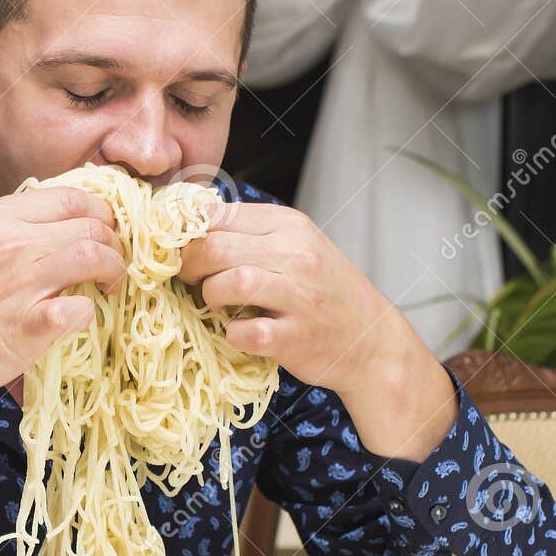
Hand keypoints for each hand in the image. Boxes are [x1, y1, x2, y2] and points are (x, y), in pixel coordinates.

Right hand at [0, 185, 123, 488]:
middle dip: (115, 242)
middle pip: (92, 224)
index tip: (105, 230)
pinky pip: (81, 309)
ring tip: (108, 285)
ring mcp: (21, 285)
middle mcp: (11, 243)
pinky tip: (76, 318)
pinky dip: (88, 312)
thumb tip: (59, 228)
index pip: (72, 197)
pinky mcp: (30, 328)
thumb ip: (10, 232)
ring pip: (96, 256)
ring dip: (114, 270)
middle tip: (113, 263)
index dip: (101, 212)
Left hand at [178, 202, 454, 460]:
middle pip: (215, 247)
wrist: (373, 341)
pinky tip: (239, 332)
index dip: (187, 235)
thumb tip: (188, 227)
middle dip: (189, 266)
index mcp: (288, 224)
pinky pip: (246, 332)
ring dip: (210, 296)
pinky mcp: (296, 337)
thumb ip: (249, 234)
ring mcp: (299, 297)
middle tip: (190, 281)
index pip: (217, 215)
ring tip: (215, 305)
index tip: (182, 253)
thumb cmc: (325, 293)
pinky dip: (233, 334)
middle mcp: (296, 254)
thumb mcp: (295, 246)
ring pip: (231, 282)